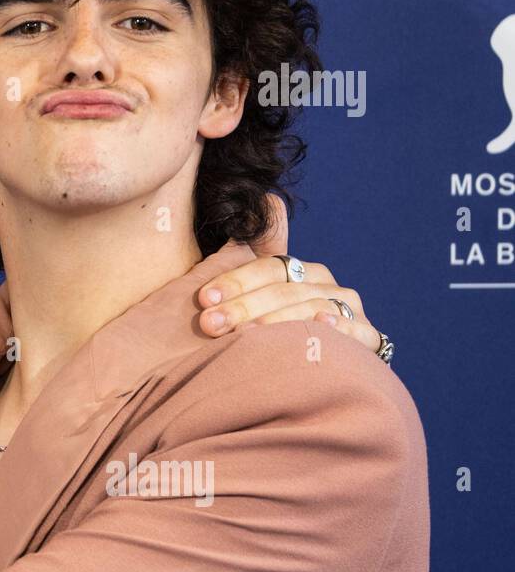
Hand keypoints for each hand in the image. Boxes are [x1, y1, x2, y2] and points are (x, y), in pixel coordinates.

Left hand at [196, 194, 386, 353]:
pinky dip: (338, 328)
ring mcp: (349, 310)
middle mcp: (326, 284)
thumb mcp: (254, 295)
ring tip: (248, 334)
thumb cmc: (271, 330)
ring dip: (277, 320)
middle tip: (210, 324)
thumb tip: (267, 197)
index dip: (235, 281)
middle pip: (284, 290)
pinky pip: (356, 331)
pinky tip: (319, 325)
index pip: (268, 267)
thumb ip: (251, 256)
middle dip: (244, 306)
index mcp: (298, 270)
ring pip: (312, 307)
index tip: (204, 298)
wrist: (310, 374)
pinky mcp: (368, 338)